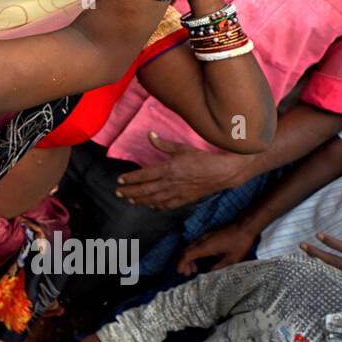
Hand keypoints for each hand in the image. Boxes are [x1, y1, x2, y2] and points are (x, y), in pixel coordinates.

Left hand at [114, 133, 246, 209]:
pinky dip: (157, 206)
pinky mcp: (185, 199)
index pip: (144, 175)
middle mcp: (170, 183)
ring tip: (130, 200)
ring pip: (154, 199)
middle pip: (145, 190)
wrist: (222, 172)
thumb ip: (163, 144)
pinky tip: (151, 206)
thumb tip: (150, 135)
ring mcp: (177, 193)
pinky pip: (168, 205)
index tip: (119, 180)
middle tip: (119, 193)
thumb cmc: (202, 158)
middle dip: (130, 192)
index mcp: (168, 169)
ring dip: (140, 200)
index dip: (130, 178)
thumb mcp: (182, 148)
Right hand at [177, 220, 257, 274]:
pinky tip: (201, 259)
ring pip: (191, 247)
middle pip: (186, 251)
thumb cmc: (239, 243)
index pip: (187, 255)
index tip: (180, 272)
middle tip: (186, 273)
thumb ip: (219, 267)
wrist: (244, 226)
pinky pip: (196, 245)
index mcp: (205, 247)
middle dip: (184, 262)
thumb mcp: (232, 259)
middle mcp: (202, 240)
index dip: (182, 264)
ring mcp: (205, 237)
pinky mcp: (209, 235)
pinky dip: (194, 253)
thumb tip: (209, 273)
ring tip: (194, 269)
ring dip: (189, 258)